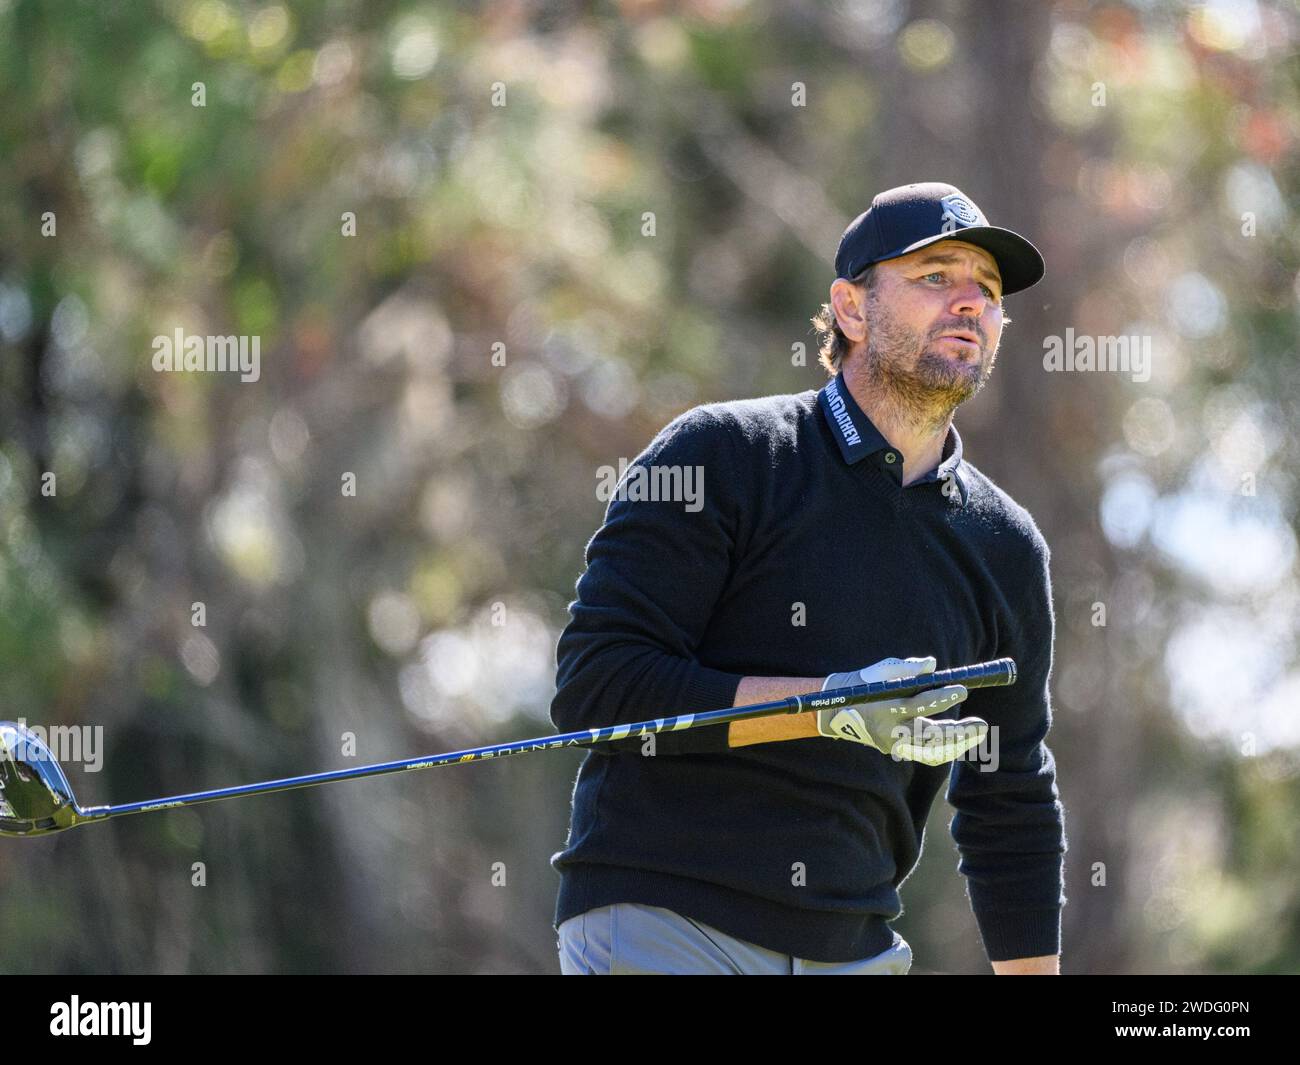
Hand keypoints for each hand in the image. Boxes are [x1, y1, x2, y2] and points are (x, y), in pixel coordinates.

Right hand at [817, 656, 988, 764]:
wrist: (836, 711)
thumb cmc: (865, 684)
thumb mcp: (881, 670)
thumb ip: (906, 668)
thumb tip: (932, 665)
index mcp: (885, 707)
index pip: (918, 705)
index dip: (941, 698)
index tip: (963, 690)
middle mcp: (889, 731)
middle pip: (930, 738)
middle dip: (958, 733)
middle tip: (982, 725)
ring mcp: (893, 745)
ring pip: (931, 753)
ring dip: (957, 745)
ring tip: (976, 732)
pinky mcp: (896, 752)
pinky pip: (926, 755)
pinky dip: (945, 748)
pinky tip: (961, 739)